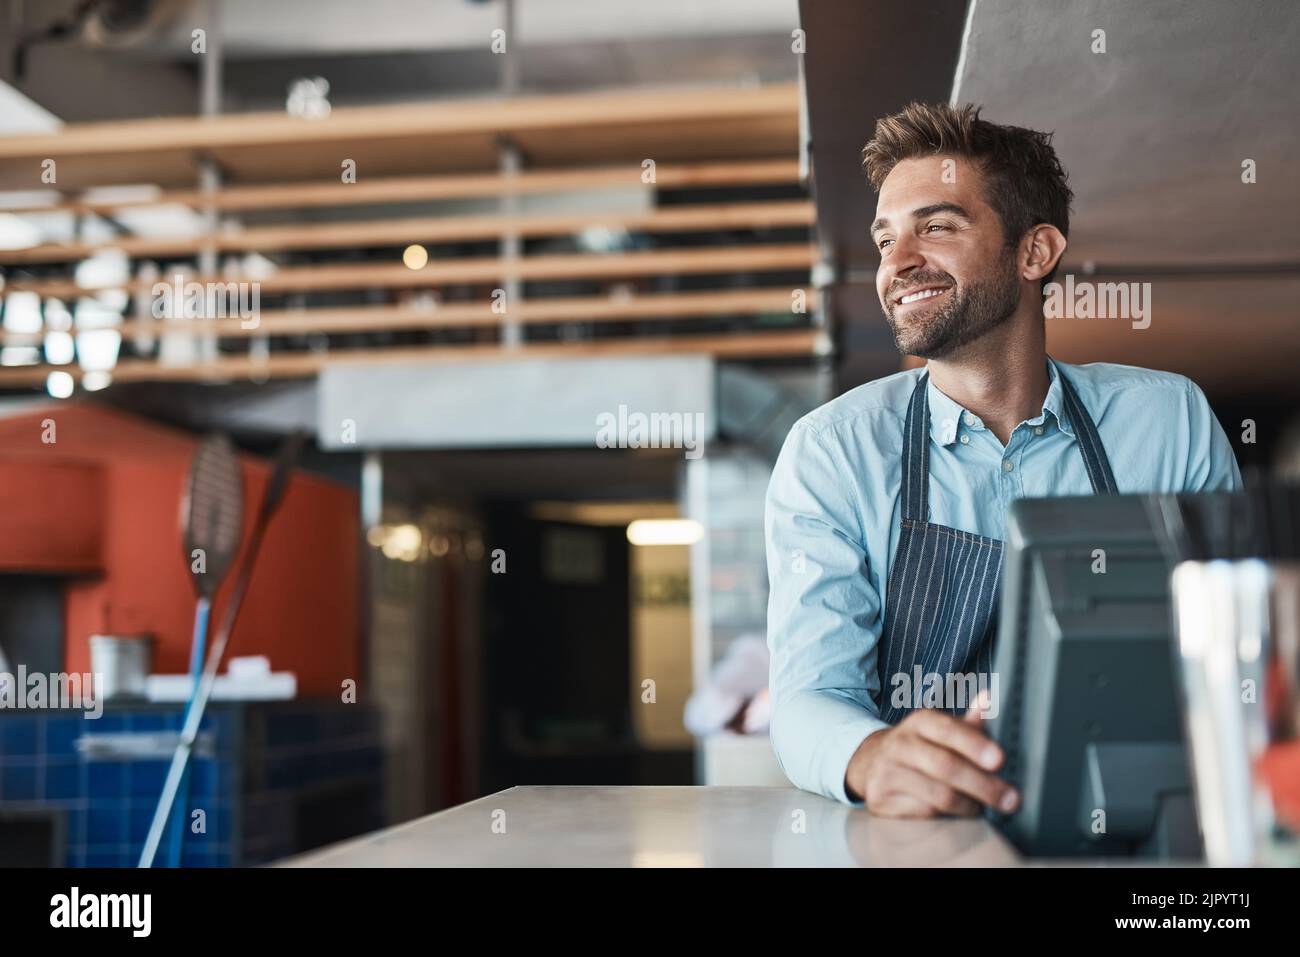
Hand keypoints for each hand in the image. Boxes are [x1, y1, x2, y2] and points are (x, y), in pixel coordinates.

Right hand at [844, 702, 1019, 817]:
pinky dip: (947, 817)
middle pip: (946, 766)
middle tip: (1010, 800)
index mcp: (919, 722)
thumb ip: (967, 723)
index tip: (1000, 760)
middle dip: (983, 785)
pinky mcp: (880, 799)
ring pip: (938, 795)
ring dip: (968, 805)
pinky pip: (923, 814)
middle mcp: (900, 744)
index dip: (975, 744)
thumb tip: (988, 698)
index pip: (948, 730)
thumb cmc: (917, 747)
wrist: (869, 762)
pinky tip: (956, 814)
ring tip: (981, 807)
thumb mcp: (939, 731)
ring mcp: (887, 772)